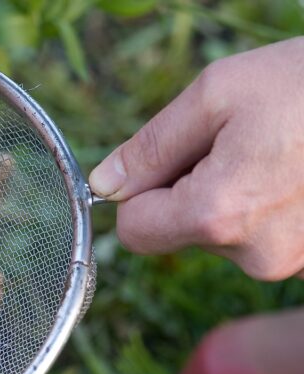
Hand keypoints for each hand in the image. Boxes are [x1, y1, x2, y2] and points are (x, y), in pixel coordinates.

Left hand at [89, 37, 303, 280]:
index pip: (135, 232)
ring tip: (276, 150)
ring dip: (230, 194)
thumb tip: (104, 184)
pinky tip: (294, 170)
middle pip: (179, 232)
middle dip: (189, 189)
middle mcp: (253, 254)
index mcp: (218, 215)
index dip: (138, 195)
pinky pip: (260, 235)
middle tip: (238, 141)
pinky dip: (264, 205)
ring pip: (222, 233)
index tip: (168, 160)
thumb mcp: (217, 95)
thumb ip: (150, 147)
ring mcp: (289, 263)